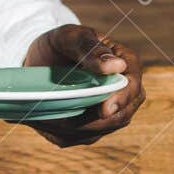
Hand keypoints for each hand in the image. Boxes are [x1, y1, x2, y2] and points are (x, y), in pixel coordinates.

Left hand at [21, 24, 145, 146]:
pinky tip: (47, 121)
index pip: (133, 84)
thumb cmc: (60, 43)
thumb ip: (90, 48)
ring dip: (76, 128)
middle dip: (95, 121)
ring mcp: (109, 110)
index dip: (122, 99)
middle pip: (121, 114)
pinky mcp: (92, 126)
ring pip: (101, 129)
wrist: (41, 60)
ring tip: (50, 117)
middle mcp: (123, 90)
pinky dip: (65, 133)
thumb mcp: (69, 37)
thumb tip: (117, 66)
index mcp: (124, 63)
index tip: (104, 109)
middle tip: (66, 120)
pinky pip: (83, 137)